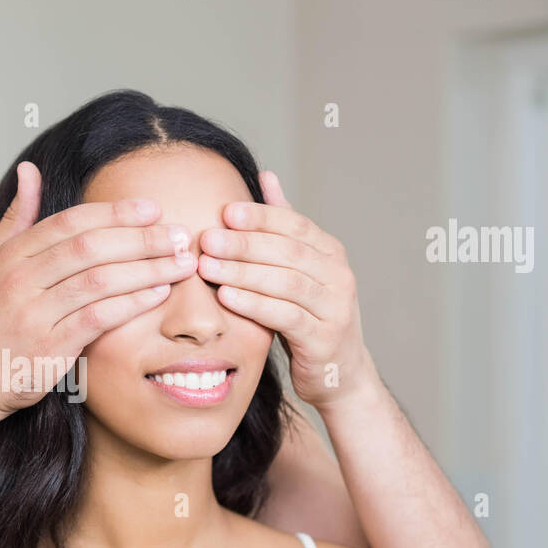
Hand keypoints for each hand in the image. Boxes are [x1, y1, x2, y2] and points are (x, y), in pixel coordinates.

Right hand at [0, 161, 197, 421]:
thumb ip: (16, 218)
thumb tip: (30, 170)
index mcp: (10, 255)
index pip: (70, 222)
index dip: (114, 212)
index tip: (152, 208)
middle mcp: (19, 280)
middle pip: (90, 247)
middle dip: (141, 238)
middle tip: (178, 235)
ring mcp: (32, 314)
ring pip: (99, 280)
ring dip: (146, 269)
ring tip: (180, 263)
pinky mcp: (48, 348)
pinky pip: (98, 318)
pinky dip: (132, 303)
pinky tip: (158, 294)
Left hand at [197, 171, 376, 408]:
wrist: (340, 372)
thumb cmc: (310, 315)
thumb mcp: (300, 268)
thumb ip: (283, 225)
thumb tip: (266, 175)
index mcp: (330, 252)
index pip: (295, 225)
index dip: (261, 217)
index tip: (226, 211)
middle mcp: (338, 275)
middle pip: (288, 251)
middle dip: (245, 243)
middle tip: (207, 239)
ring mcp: (334, 307)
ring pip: (286, 282)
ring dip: (243, 272)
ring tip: (207, 266)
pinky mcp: (323, 338)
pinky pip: (285, 316)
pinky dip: (254, 304)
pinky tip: (226, 296)